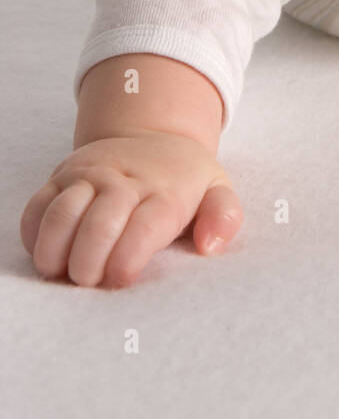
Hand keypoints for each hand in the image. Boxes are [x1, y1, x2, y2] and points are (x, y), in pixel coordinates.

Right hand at [20, 131, 242, 287]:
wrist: (154, 135)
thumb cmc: (185, 179)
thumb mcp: (217, 190)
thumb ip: (224, 217)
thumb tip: (210, 245)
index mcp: (165, 191)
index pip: (145, 227)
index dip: (128, 258)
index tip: (120, 280)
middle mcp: (123, 179)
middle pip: (99, 224)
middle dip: (89, 263)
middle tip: (90, 283)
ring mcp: (89, 175)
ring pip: (61, 213)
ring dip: (56, 250)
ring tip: (62, 274)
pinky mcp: (62, 176)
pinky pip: (36, 207)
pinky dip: (34, 235)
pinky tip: (47, 255)